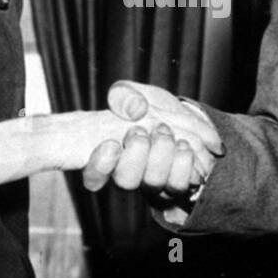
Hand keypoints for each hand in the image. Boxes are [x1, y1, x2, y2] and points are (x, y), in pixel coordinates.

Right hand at [81, 81, 222, 196]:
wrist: (180, 118)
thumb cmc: (149, 106)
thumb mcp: (132, 92)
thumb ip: (124, 95)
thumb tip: (134, 108)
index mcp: (106, 154)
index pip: (93, 174)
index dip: (100, 166)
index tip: (111, 145)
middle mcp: (127, 174)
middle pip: (125, 180)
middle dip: (137, 154)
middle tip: (142, 132)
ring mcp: (151, 182)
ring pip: (153, 183)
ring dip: (162, 155)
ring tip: (166, 133)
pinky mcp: (175, 184)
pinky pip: (178, 185)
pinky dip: (184, 163)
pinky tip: (183, 147)